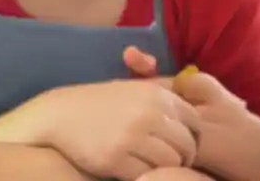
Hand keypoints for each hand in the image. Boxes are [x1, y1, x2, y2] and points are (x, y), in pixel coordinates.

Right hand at [40, 80, 199, 180]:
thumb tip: (199, 103)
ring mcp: (131, 137)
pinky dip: (144, 176)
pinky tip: (134, 171)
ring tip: (153, 166)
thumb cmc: (102, 103)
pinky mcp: (115, 159)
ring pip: (170, 164)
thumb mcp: (134, 88)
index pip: (196, 122)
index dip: (193, 137)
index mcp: (156, 95)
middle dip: (183, 157)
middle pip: (187, 146)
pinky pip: (146, 176)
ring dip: (165, 169)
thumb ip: (164, 93)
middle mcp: (148, 114)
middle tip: (171, 162)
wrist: (60, 115)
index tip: (183, 145)